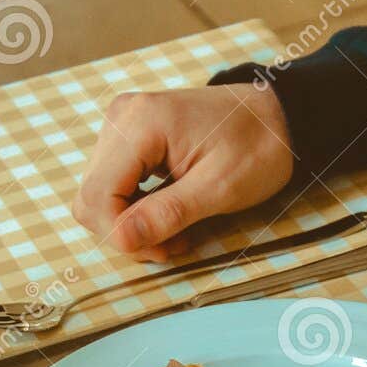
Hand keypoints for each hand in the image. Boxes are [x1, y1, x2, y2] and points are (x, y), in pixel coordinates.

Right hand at [72, 84, 294, 261]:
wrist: (275, 116)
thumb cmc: (256, 147)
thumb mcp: (219, 187)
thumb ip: (168, 213)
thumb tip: (122, 239)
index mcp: (140, 123)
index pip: (97, 194)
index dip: (119, 234)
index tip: (161, 249)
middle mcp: (121, 118)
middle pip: (91, 197)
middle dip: (126, 232)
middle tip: (172, 245)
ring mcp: (121, 125)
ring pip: (98, 195)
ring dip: (131, 225)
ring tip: (175, 231)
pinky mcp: (128, 137)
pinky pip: (112, 185)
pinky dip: (134, 210)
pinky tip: (167, 215)